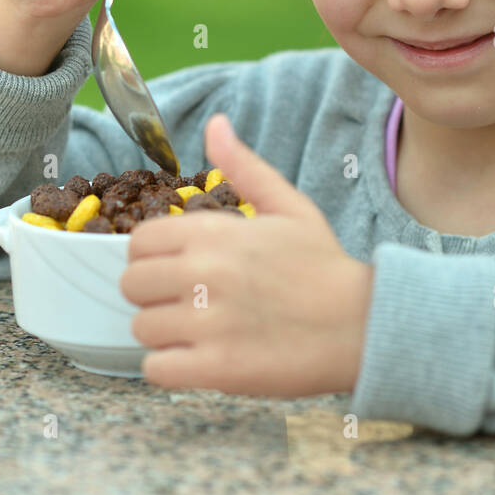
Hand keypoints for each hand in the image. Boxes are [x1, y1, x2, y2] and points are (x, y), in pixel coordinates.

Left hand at [119, 114, 374, 395]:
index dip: (153, 254)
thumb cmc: (323, 265)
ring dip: (164, 332)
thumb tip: (216, 124)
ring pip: (141, 328)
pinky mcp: (215, 368)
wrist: (363, 325)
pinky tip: (200, 357)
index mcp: (216, 232)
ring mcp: (208, 323)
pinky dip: (171, 366)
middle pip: (131, 284)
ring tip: (199, 330)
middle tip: (186, 299)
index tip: (176, 265)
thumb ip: (244, 166)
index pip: (140, 241)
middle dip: (153, 293)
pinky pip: (156, 369)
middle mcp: (205, 273)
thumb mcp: (289, 206)